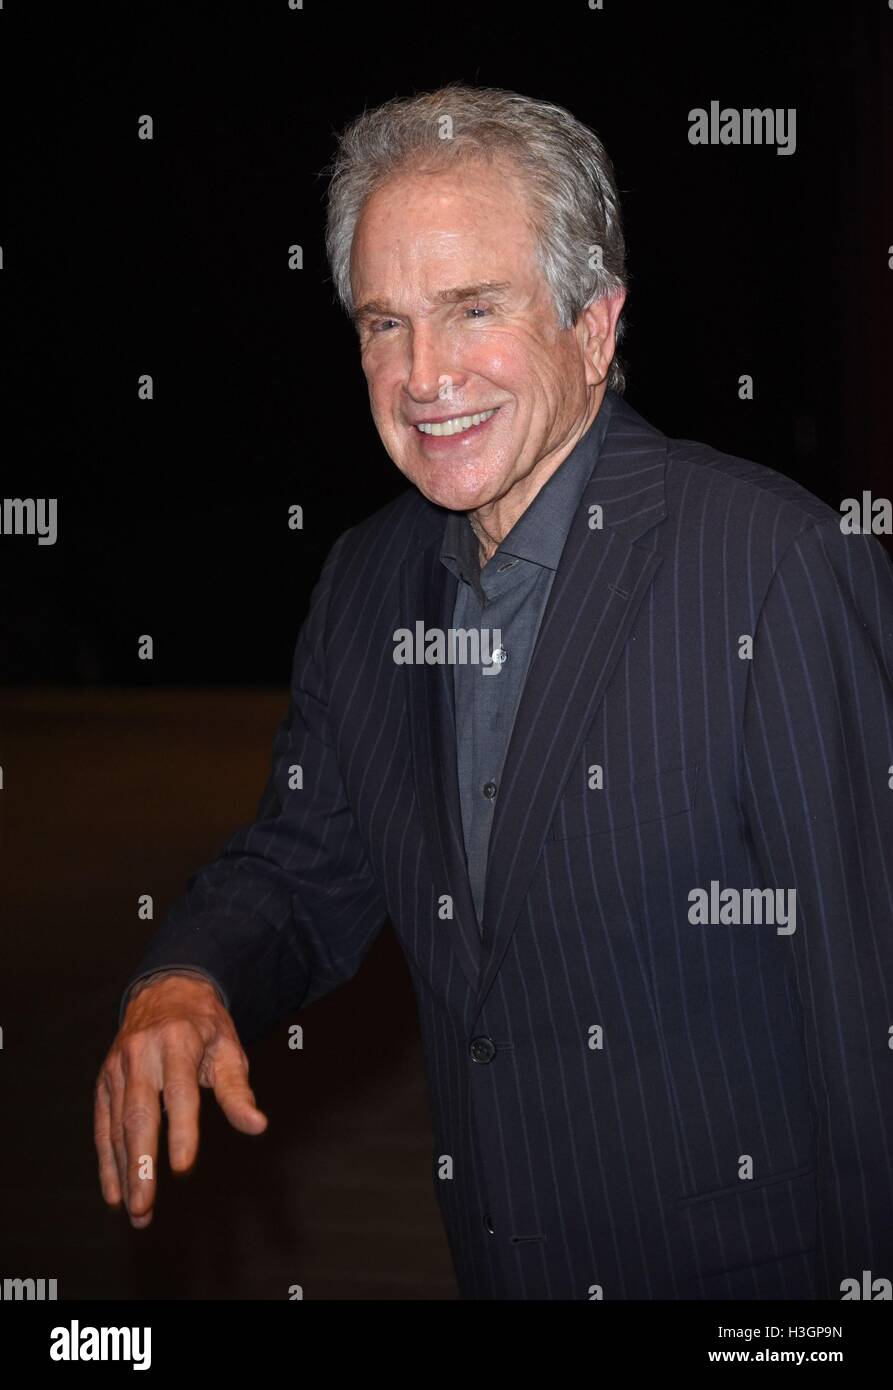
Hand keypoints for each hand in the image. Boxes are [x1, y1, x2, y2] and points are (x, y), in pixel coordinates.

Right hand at [94, 974, 267, 1227]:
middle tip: (145, 1206)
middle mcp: (142, 1053)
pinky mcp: (103, 1080)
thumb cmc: (205, 1027)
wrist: (166, 992)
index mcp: (178, 1042)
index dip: (182, 1130)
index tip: (183, 1166)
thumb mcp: (229, 1048)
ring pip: (117, 1125)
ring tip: (137, 1210)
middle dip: (141, 1164)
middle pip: (139, 1114)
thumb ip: (238, 1091)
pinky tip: (114, 1191)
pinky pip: (102, 1124)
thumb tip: (257, 1125)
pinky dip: (107, 1160)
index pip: (180, 1092)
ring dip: (125, 1171)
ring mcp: (118, 1067)